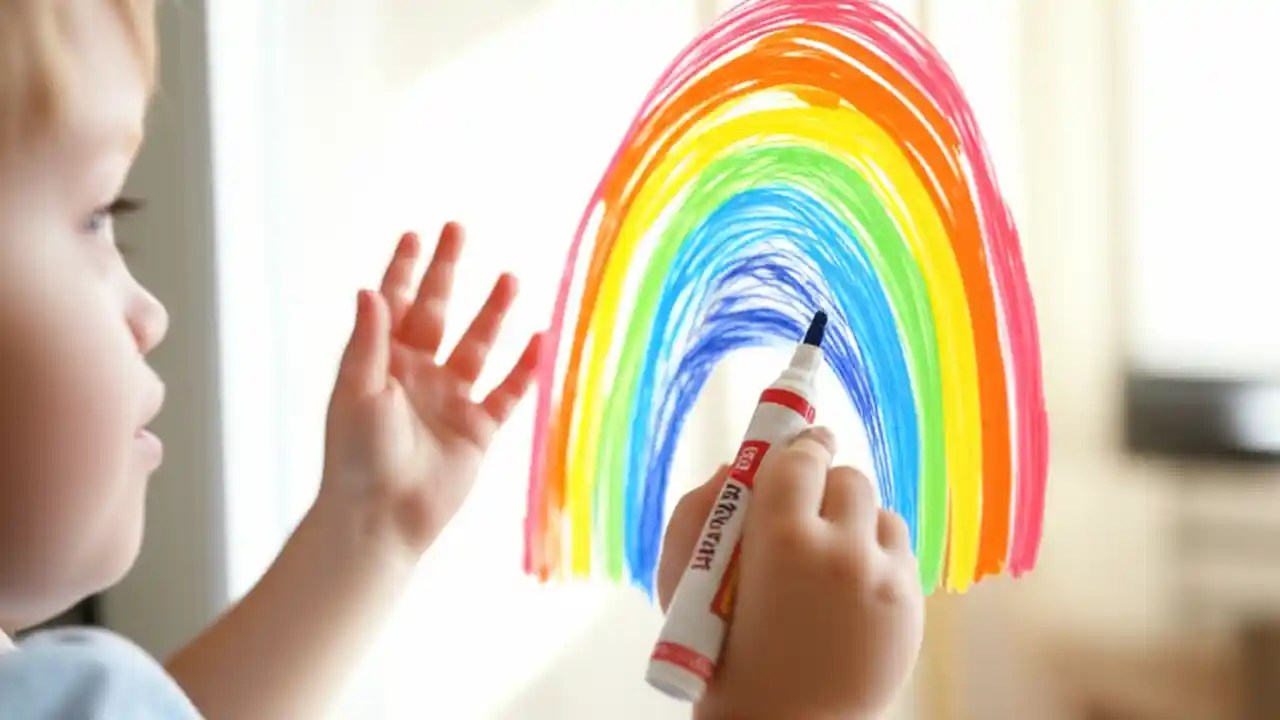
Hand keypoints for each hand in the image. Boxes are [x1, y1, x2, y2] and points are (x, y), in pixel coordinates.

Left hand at [319, 223, 539, 557]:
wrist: (381, 518)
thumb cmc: (357, 456)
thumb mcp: (358, 390)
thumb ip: (370, 340)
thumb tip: (370, 289)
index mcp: (381, 363)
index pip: (395, 305)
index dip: (404, 270)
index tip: (416, 236)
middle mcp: (417, 375)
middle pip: (436, 312)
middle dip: (447, 272)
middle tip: (459, 231)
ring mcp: (449, 400)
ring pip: (476, 345)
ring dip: (491, 313)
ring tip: (510, 278)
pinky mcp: (477, 429)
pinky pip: (507, 391)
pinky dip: (525, 367)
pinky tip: (541, 338)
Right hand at [658, 427, 923, 719]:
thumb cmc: (719, 655)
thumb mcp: (687, 578)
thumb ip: (703, 509)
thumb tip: (739, 465)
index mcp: (782, 536)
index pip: (803, 457)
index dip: (802, 445)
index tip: (803, 443)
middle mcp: (841, 549)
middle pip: (849, 477)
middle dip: (827, 483)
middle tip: (809, 503)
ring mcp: (882, 579)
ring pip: (879, 512)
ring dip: (854, 521)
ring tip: (828, 553)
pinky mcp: (909, 606)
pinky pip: (897, 554)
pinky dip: (874, 558)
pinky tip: (848, 586)